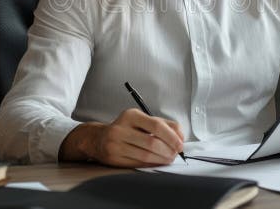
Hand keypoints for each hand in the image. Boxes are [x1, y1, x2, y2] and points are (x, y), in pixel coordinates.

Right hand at [61, 108, 183, 167]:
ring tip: (169, 158)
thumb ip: (163, 124)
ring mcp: (116, 144)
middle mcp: (121, 128)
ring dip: (162, 159)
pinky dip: (152, 164)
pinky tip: (157, 162)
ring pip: (146, 155)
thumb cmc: (126, 129)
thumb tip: (180, 136)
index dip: (172, 137)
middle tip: (175, 154)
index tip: (180, 144)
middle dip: (168, 150)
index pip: (156, 125)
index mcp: (131, 115)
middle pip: (152, 142)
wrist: (98, 139)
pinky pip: (138, 163)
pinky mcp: (114, 158)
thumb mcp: (141, 120)